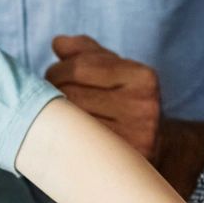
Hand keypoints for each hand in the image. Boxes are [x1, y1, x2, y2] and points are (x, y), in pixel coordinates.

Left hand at [44, 34, 161, 160]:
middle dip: (52, 93)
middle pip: (73, 94)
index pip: (80, 67)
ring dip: (54, 117)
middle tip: (50, 100)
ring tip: (57, 117)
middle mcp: (143, 106)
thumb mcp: (113, 70)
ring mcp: (135, 137)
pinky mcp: (122, 160)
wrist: (153, 146)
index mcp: (142, 77)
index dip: (57, 71)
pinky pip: (77, 145)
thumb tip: (58, 43)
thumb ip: (85, 52)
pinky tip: (65, 135)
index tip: (53, 78)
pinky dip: (64, 138)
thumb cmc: (124, 101)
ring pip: (71, 121)